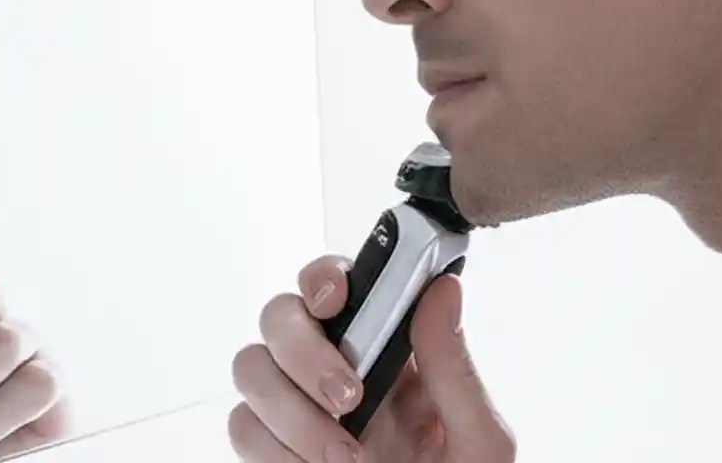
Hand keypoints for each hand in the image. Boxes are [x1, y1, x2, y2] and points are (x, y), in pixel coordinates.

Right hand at [229, 255, 515, 462]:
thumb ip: (456, 369)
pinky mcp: (271, 449)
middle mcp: (332, 368)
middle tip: (347, 398)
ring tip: (344, 459)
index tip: (335, 299)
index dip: (323, 277)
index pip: (337, 282)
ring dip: (292, 414)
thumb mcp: (478, 440)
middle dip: (303, 352)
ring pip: (250, 370)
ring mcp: (295, 408)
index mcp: (386, 350)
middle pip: (278, 315)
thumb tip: (442, 292)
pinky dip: (275, 453)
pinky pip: (243, 429)